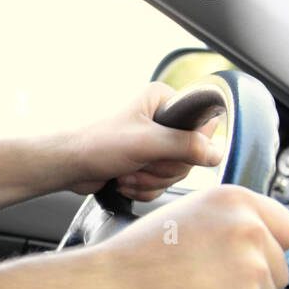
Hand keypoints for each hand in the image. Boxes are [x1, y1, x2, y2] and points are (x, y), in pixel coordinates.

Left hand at [65, 82, 223, 200]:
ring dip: (151, 180)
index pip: (203, 124)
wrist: (71, 167)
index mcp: (163, 101)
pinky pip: (163, 184)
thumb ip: (185, 146)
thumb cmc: (99, 145)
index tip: (167, 150)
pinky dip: (145, 187)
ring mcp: (155, 144)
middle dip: (163, 168)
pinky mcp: (147, 164)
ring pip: (177, 172)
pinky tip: (125, 180)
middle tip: (141, 163)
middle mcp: (162, 120)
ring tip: (128, 172)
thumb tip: (217, 153)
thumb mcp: (147, 142)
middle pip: (191, 154)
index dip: (190, 145)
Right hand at [86, 184, 288, 288]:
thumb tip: (263, 241)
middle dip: (249, 283)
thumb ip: (230, 221)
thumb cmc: (134, 256)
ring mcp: (251, 273)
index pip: (287, 229)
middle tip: (203, 283)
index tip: (245, 260)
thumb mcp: (185, 214)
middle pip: (278, 270)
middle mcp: (250, 232)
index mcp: (236, 202)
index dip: (266, 248)